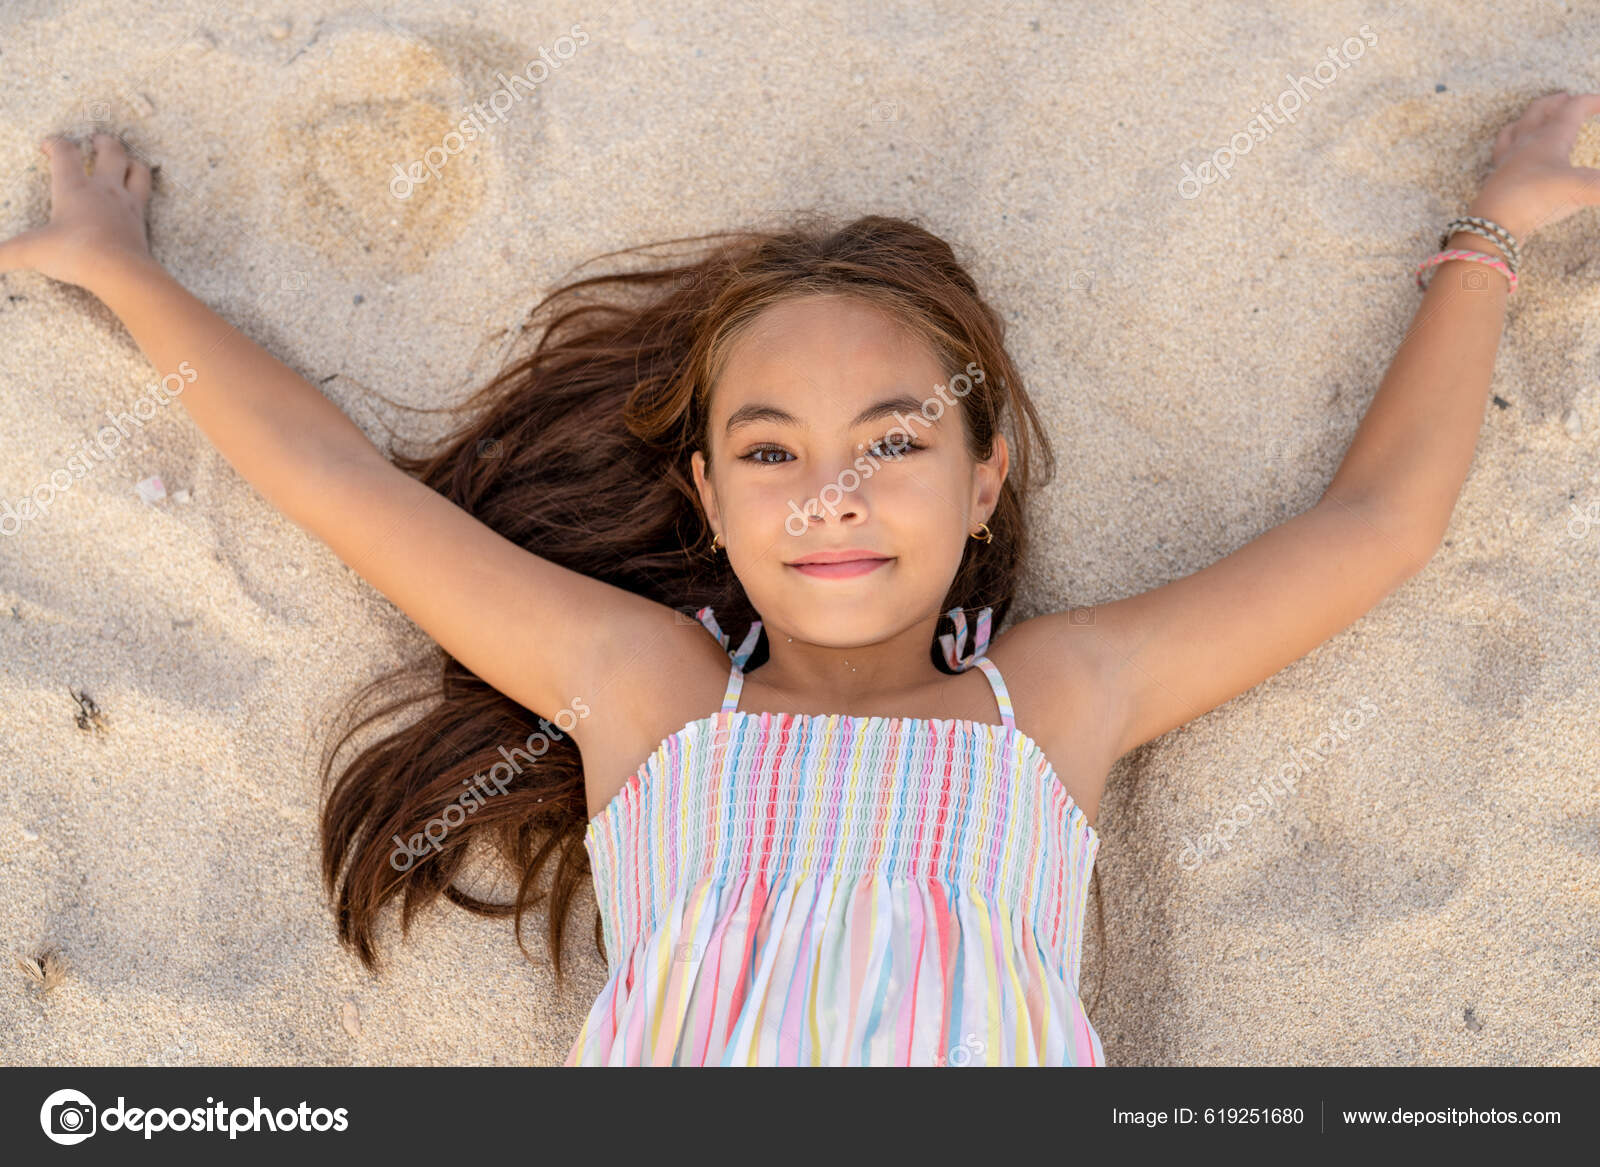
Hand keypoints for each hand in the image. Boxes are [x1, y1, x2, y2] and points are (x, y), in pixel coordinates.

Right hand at [0, 133, 155, 290]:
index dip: (55, 143)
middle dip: (104, 142)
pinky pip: (147, 198)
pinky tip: (138, 196)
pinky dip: (144, 191)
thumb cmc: (75, 254)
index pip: (65, 153)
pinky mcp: (142, 222)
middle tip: (98, 140)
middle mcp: (104, 190)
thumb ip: (5, 253)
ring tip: (126, 161)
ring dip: (133, 161)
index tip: (48, 145)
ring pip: (139, 171)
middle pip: (112, 152)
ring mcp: (127, 204)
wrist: (120, 272)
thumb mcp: (31, 251)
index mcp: (74, 187)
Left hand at [1467, 91, 1599, 241]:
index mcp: (1549, 137)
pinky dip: (1509, 146)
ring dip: (1528, 119)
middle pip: (1539, 112)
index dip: (1592, 102)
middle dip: (1555, 103)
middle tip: (1566, 99)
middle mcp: (1525, 144)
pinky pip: (1500, 155)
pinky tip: (1511, 155)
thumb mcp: (1583, 190)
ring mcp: (1507, 162)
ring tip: (1535, 118)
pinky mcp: (1494, 182)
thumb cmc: (1534, 201)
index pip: (1573, 109)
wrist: (1490, 227)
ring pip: (1515, 129)